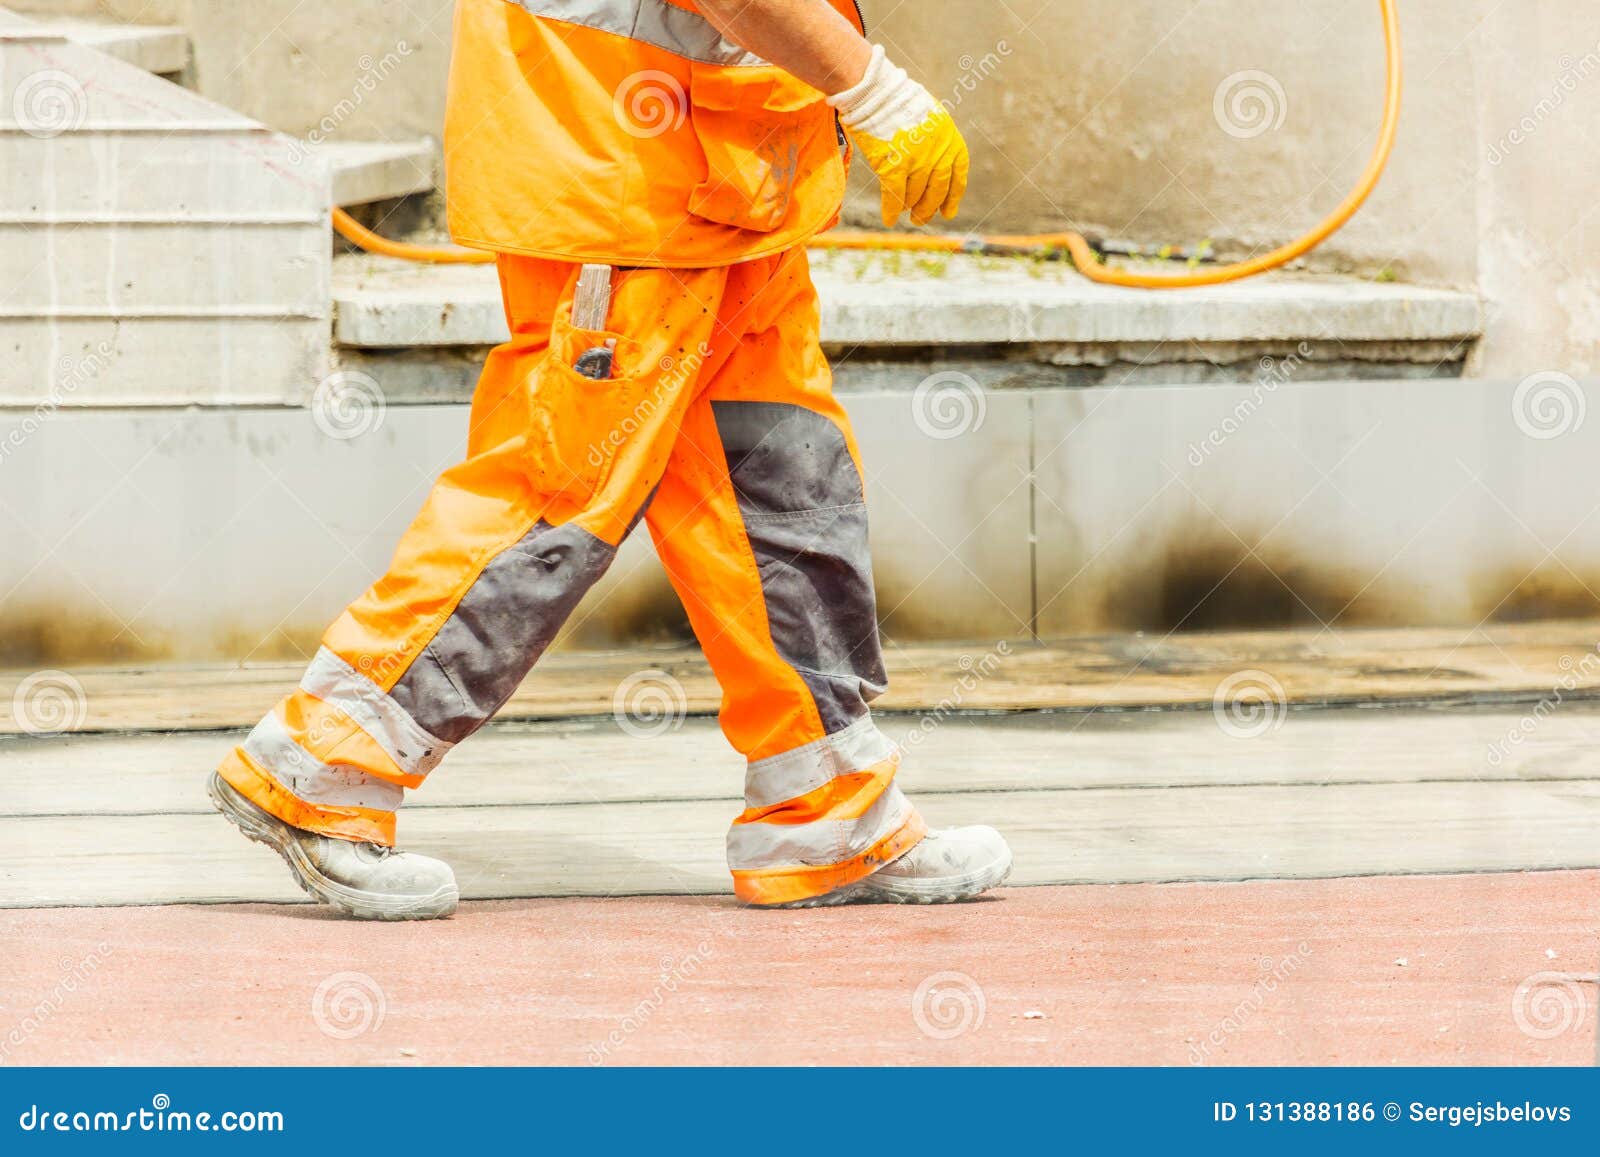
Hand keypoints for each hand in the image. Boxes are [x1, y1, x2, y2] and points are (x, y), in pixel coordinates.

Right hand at [827, 45, 968, 226]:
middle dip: (930, 207)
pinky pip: (895, 196)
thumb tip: (933, 165)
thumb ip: (936, 140)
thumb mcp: (930, 116)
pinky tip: (889, 219)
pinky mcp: (894, 167)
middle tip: (921, 219)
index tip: (948, 212)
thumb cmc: (898, 101)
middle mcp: (937, 152)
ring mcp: (917, 161)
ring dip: (912, 208)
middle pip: (937, 189)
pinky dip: (892, 210)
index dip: (953, 196)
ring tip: (907, 215)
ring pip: (916, 195)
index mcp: (949, 138)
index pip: (958, 174)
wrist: (876, 91)